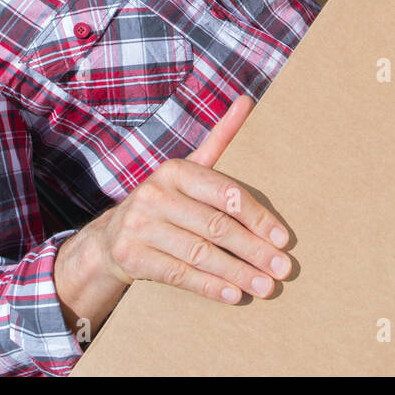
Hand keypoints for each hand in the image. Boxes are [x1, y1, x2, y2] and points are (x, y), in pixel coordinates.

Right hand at [88, 94, 291, 303]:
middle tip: (283, 268)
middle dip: (254, 250)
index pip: (224, 193)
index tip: (282, 239)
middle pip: (215, 227)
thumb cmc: (166, 201)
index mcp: (175, 170)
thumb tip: (247, 100)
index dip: (257, 217)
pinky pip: (178, 274)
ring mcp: (140, 226)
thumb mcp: (189, 169)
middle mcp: (154, 194)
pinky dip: (209, 286)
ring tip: (266, 286)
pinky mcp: (131, 256)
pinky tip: (234, 294)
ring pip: (199, 253)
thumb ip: (220, 138)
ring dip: (237, 273)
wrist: (111, 236)